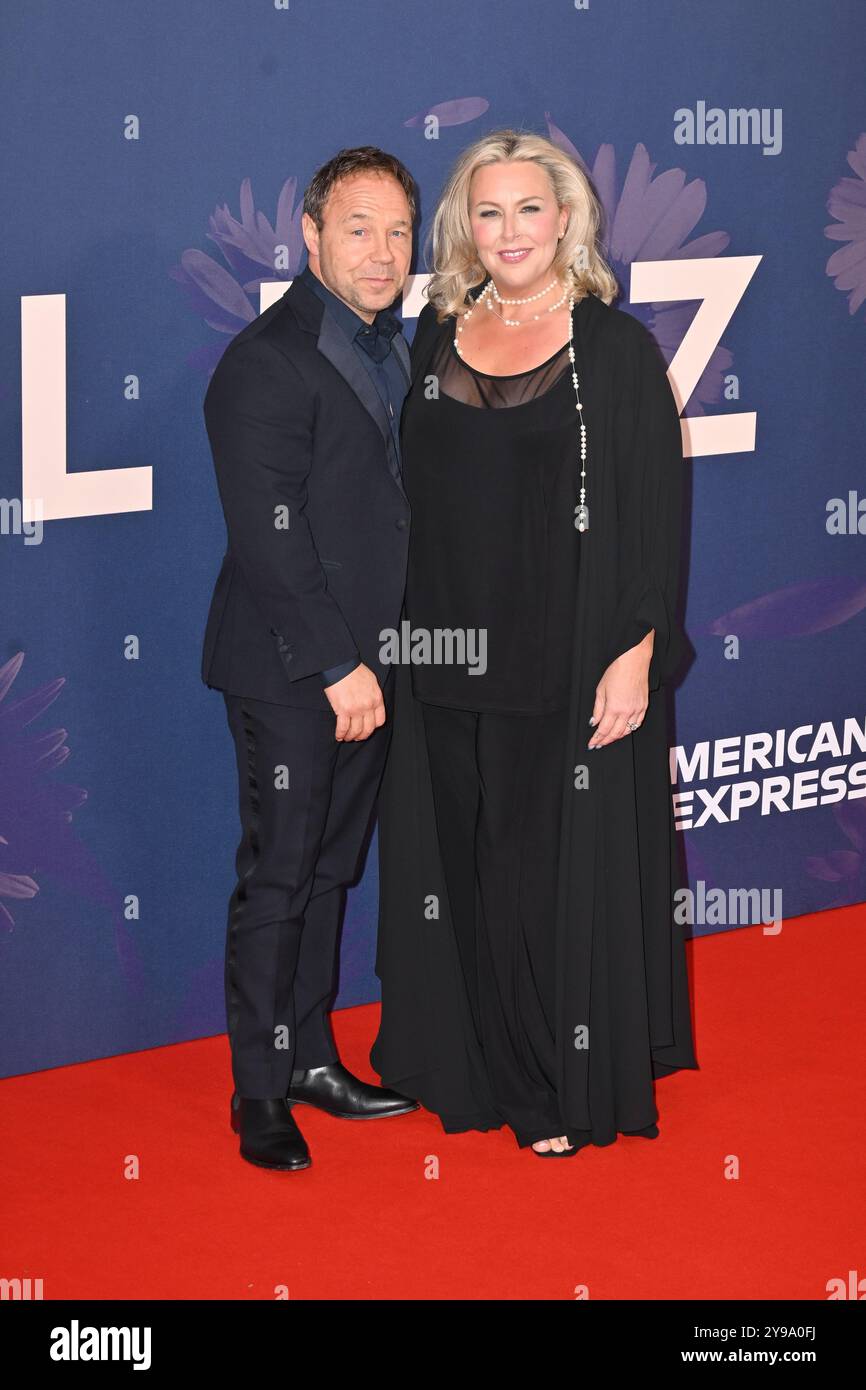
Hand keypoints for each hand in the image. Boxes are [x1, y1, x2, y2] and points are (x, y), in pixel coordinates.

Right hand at [323, 663, 384, 741]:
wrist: (342, 666)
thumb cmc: (355, 671)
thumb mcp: (372, 682)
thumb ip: (373, 695)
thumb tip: (371, 704)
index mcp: (377, 699)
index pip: (380, 721)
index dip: (373, 728)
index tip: (367, 728)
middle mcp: (368, 707)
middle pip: (368, 729)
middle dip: (362, 736)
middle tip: (356, 737)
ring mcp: (356, 710)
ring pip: (355, 731)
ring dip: (350, 737)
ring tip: (346, 737)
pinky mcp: (343, 710)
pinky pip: (343, 727)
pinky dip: (340, 734)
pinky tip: (338, 736)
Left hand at [588, 631, 652, 746]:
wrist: (634, 660)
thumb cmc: (617, 671)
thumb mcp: (601, 689)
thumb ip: (597, 708)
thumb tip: (594, 722)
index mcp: (614, 707)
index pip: (604, 730)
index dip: (597, 738)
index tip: (592, 743)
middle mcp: (627, 711)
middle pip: (615, 733)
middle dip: (605, 740)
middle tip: (598, 744)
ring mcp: (637, 709)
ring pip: (627, 731)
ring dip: (617, 737)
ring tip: (609, 739)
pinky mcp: (644, 706)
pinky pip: (637, 723)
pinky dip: (629, 730)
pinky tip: (623, 730)